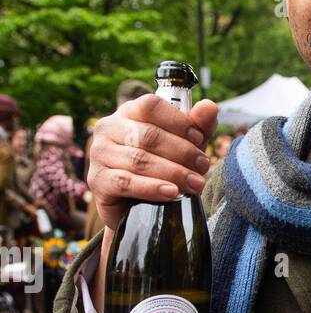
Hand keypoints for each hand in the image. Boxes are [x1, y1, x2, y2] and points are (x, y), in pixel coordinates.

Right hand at [87, 95, 218, 233]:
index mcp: (128, 112)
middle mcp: (109, 128)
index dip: (178, 121)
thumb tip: (210, 106)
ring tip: (195, 183)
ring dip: (173, 172)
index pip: (151, 105)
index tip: (199, 139)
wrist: (132, 206)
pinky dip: (152, 188)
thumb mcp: (181, 146)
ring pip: (139, 160)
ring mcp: (100, 154)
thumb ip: (196, 127)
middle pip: (148, 135)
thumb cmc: (158, 168)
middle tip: (203, 166)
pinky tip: (171, 193)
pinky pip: (126, 182)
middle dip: (182, 152)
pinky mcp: (98, 180)